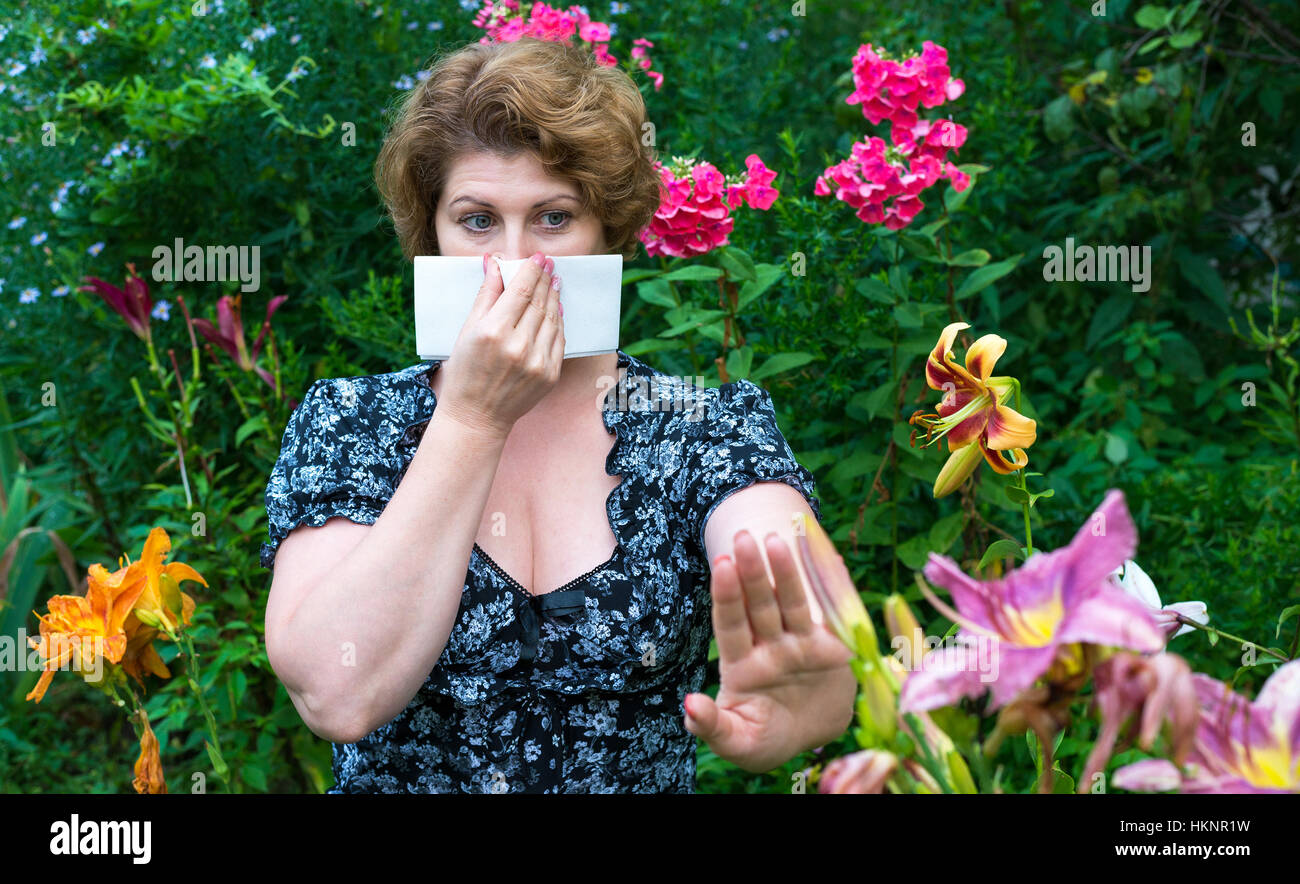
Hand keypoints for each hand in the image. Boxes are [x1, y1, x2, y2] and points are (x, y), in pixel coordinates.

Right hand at [438, 252, 564, 439]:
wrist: (476, 416)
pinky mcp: (550, 375)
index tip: (538, 257)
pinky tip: (556, 310)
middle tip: (549, 264)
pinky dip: (558, 322)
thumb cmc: (465, 372)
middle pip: (538, 302)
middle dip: (545, 280)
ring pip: (552, 319)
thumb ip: (485, 295)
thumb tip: (495, 263)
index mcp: (493, 331)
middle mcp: (517, 346)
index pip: (520, 291)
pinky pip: (558, 340)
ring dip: (554, 298)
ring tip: (554, 283)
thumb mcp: (467, 330)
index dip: (531, 270)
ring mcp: (537, 362)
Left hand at [684, 529, 856, 772]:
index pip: (730, 625)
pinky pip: (829, 612)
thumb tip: (689, 705)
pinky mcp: (830, 647)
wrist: (814, 737)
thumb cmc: (767, 739)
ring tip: (774, 540)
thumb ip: (713, 727)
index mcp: (741, 665)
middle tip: (742, 538)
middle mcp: (768, 646)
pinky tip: (827, 556)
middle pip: (758, 605)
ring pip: (789, 603)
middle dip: (751, 573)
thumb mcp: (739, 743)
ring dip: (783, 572)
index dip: (726, 596)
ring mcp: (799, 643)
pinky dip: (830, 584)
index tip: (721, 566)